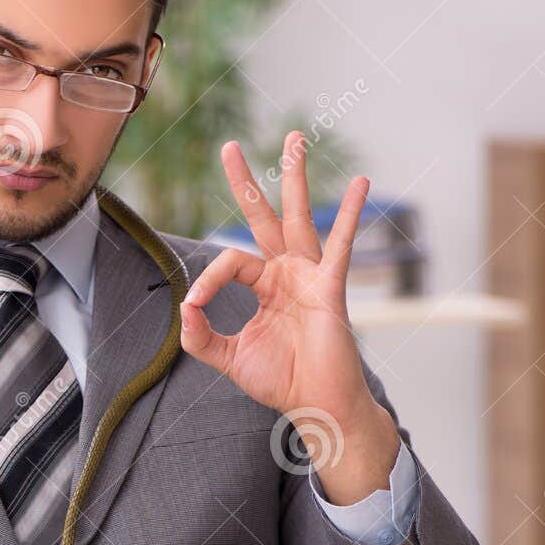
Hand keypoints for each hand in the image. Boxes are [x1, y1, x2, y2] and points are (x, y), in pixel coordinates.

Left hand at [179, 130, 399, 502]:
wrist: (316, 404)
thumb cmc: (281, 380)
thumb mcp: (228, 357)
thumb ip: (201, 336)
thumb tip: (183, 309)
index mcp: (265, 285)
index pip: (229, 261)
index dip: (208, 281)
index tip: (195, 307)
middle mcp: (287, 272)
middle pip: (263, 216)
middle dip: (247, 182)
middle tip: (229, 146)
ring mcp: (309, 275)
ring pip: (298, 217)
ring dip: (295, 177)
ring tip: (294, 139)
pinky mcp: (329, 287)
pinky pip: (339, 245)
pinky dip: (350, 214)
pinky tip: (361, 182)